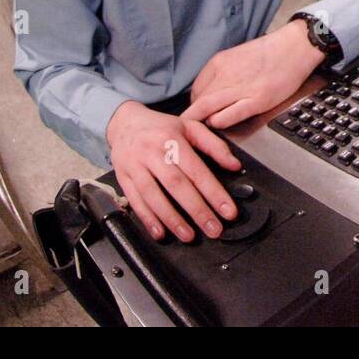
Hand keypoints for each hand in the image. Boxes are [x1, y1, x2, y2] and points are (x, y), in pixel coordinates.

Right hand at [106, 101, 241, 242]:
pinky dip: (147, 219)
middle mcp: (152, 152)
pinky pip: (135, 201)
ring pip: (153, 196)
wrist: (125, 122)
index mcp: (173, 139)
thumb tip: (235, 166)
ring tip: (189, 236)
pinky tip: (160, 233)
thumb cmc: (162, 128)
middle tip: (213, 229)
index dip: (214, 193)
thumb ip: (215, 146)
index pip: (197, 170)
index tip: (228, 211)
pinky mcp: (122, 178)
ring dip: (172, 219)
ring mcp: (135, 166)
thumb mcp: (191, 127)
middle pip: (177, 185)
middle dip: (197, 210)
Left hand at [180, 20, 324, 129]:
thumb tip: (210, 94)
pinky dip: (219, 122)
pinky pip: (229, 114)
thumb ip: (222, 74)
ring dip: (202, 122)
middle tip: (195, 130)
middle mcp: (225, 74)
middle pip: (197, 102)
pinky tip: (219, 124)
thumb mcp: (236, 57)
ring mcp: (241, 87)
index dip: (195, 107)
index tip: (200, 115)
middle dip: (193, 119)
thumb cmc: (269, 54)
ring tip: (205, 132)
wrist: (294, 46)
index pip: (195, 91)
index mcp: (218, 63)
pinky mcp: (257, 99)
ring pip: (207, 108)